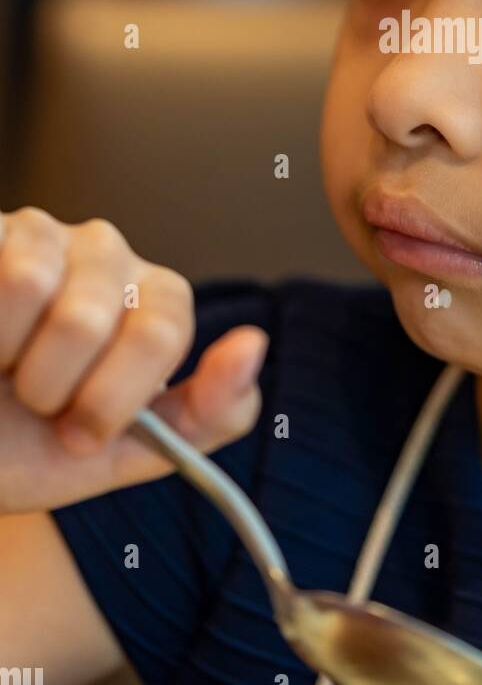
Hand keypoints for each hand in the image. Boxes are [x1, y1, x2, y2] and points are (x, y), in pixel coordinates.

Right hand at [0, 207, 267, 514]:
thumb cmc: (34, 443)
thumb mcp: (127, 452)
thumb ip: (211, 413)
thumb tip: (253, 344)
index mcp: (157, 302)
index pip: (158, 335)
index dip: (108, 400)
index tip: (79, 433)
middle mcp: (110, 254)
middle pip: (86, 318)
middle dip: (47, 386)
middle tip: (33, 397)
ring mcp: (45, 232)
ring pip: (31, 284)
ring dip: (5, 356)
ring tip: (3, 363)